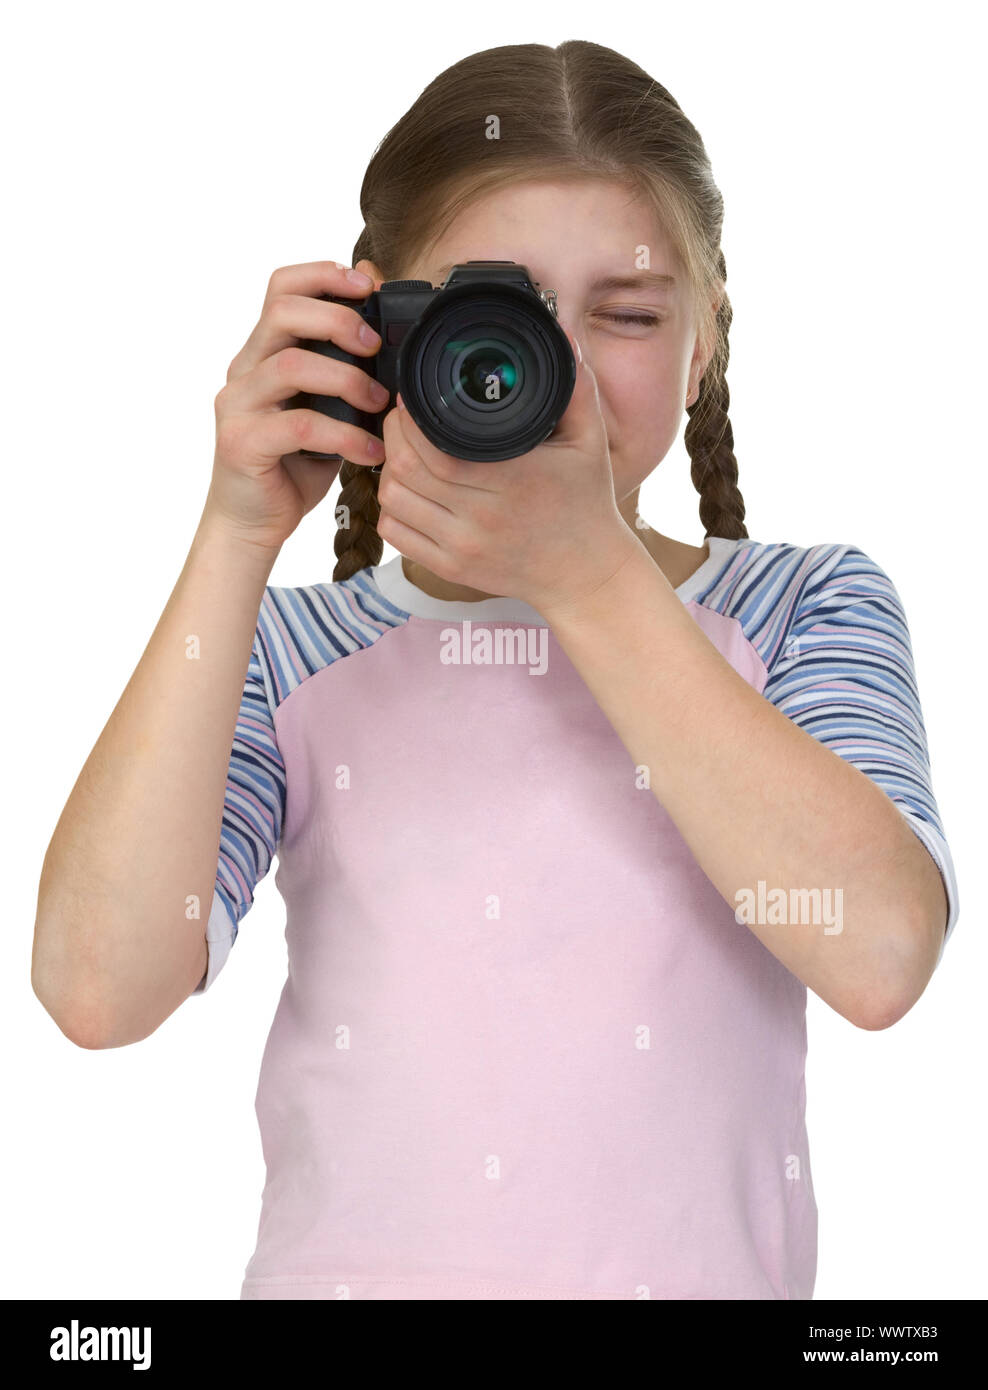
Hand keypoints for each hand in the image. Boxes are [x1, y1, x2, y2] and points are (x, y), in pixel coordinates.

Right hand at [204, 258, 387, 553]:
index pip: (282, 288)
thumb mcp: (326, 409)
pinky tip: (370, 451)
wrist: (252, 522)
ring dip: (348, 379)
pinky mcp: (242, 442)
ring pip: (292, 365)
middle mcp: (244, 370)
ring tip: (379, 403)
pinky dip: (345, 435)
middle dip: (339, 319)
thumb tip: (384, 330)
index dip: (324, 275)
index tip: (367, 286)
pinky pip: (300, 425)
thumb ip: (344, 370)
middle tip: (375, 346)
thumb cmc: (292, 464)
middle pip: (283, 312)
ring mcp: (238, 405)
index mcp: (263, 353)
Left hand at [375, 333, 638, 614]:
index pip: (433, 447)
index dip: (409, 418)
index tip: (411, 397)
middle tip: (400, 418)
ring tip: (403, 452)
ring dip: (389, 470)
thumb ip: (576, 387)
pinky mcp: (450, 568)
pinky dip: (390, 509)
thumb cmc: (587, 504)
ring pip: (394, 501)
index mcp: (511, 480)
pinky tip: (406, 492)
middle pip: (405, 469)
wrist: (587, 573)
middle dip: (392, 436)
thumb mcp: (591, 441)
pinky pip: (396, 535)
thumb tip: (562, 334)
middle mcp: (480, 516)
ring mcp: (461, 547)